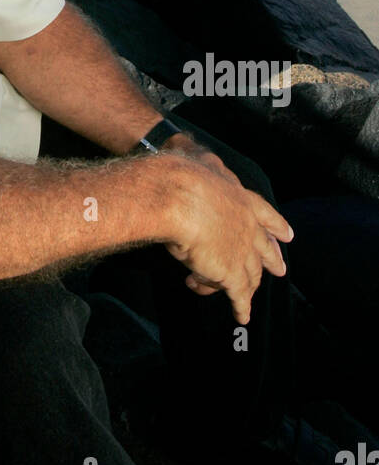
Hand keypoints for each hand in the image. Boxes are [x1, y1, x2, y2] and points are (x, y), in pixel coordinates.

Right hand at [161, 146, 293, 323]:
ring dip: (246, 285)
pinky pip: (239, 295)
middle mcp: (247, 226)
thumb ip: (201, 161)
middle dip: (273, 259)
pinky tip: (243, 316)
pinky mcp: (230, 274)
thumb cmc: (181, 174)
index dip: (276, 226)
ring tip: (246, 296)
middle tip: (281, 269)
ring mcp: (242, 251)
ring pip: (251, 274)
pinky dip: (242, 307)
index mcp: (240, 199)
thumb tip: (192, 148)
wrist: (177, 196)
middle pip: (265, 248)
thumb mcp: (197, 160)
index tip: (288, 235)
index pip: (265, 214)